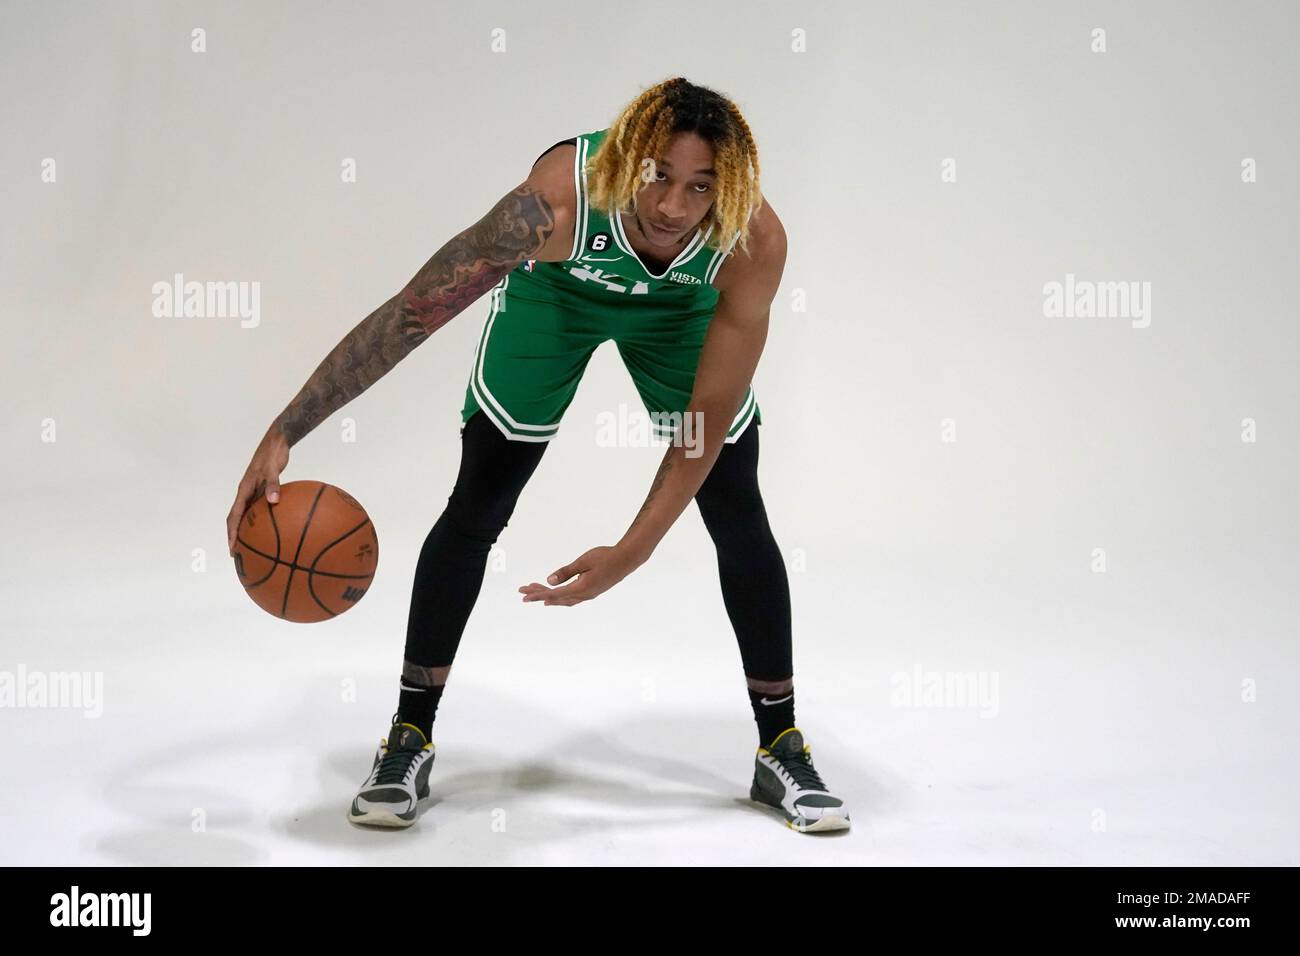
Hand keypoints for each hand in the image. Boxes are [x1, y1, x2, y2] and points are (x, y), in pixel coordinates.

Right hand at [227, 426, 290, 555]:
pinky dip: (264, 519)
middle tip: (240, 554)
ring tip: (253, 546)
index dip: (232, 533)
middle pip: (237, 519)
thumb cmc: (273, 453)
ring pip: (248, 515)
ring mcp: (255, 491)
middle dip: (236, 537)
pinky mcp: (265, 488)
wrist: (278, 440)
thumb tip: (273, 500)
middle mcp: (247, 492)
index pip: (234, 516)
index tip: (233, 548)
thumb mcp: (272, 468)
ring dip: (248, 530)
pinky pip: (262, 508)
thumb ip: (273, 484)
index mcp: (244, 489)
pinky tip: (275, 528)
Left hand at [518, 545, 641, 606]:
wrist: (627, 559)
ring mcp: (589, 594)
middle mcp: (584, 595)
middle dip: (539, 594)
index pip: (554, 594)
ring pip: (564, 600)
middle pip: (556, 598)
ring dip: (549, 596)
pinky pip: (572, 598)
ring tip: (535, 591)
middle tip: (524, 592)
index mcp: (581, 588)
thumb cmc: (606, 557)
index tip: (524, 596)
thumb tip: (549, 580)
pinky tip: (556, 594)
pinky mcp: (592, 591)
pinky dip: (560, 597)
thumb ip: (566, 572)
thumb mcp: (583, 561)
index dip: (538, 594)